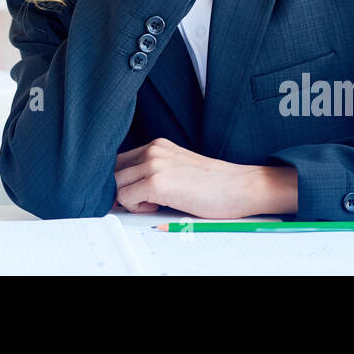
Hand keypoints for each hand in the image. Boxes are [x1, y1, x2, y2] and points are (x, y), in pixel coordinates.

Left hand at [113, 138, 296, 218]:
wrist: (240, 187)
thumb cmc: (214, 185)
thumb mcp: (177, 170)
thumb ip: (151, 172)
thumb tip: (123, 190)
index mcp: (157, 145)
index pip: (119, 161)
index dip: (121, 181)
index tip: (132, 196)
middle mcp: (152, 150)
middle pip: (113, 172)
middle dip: (122, 191)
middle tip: (145, 202)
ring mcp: (153, 164)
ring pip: (116, 185)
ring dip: (130, 200)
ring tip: (155, 203)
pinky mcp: (156, 182)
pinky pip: (125, 198)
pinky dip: (136, 208)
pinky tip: (158, 206)